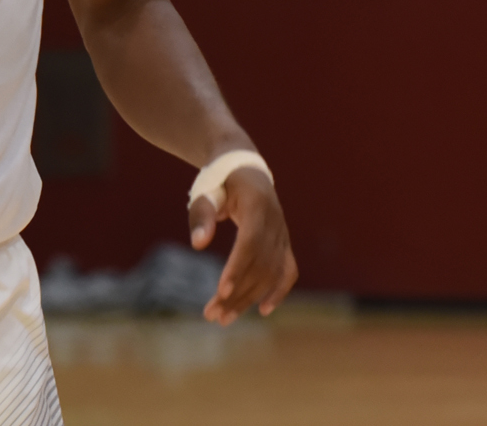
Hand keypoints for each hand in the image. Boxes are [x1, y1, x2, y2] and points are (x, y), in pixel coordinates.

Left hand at [189, 168, 297, 324]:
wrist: (244, 168)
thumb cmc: (220, 180)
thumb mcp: (206, 191)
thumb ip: (201, 215)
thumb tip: (198, 244)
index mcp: (257, 204)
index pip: (250, 242)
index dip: (238, 268)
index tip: (221, 292)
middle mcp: (276, 221)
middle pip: (260, 264)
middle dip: (238, 293)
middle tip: (212, 315)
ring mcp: (283, 233)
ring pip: (271, 272)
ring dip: (249, 298)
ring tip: (223, 318)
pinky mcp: (284, 242)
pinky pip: (288, 270)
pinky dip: (278, 290)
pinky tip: (263, 309)